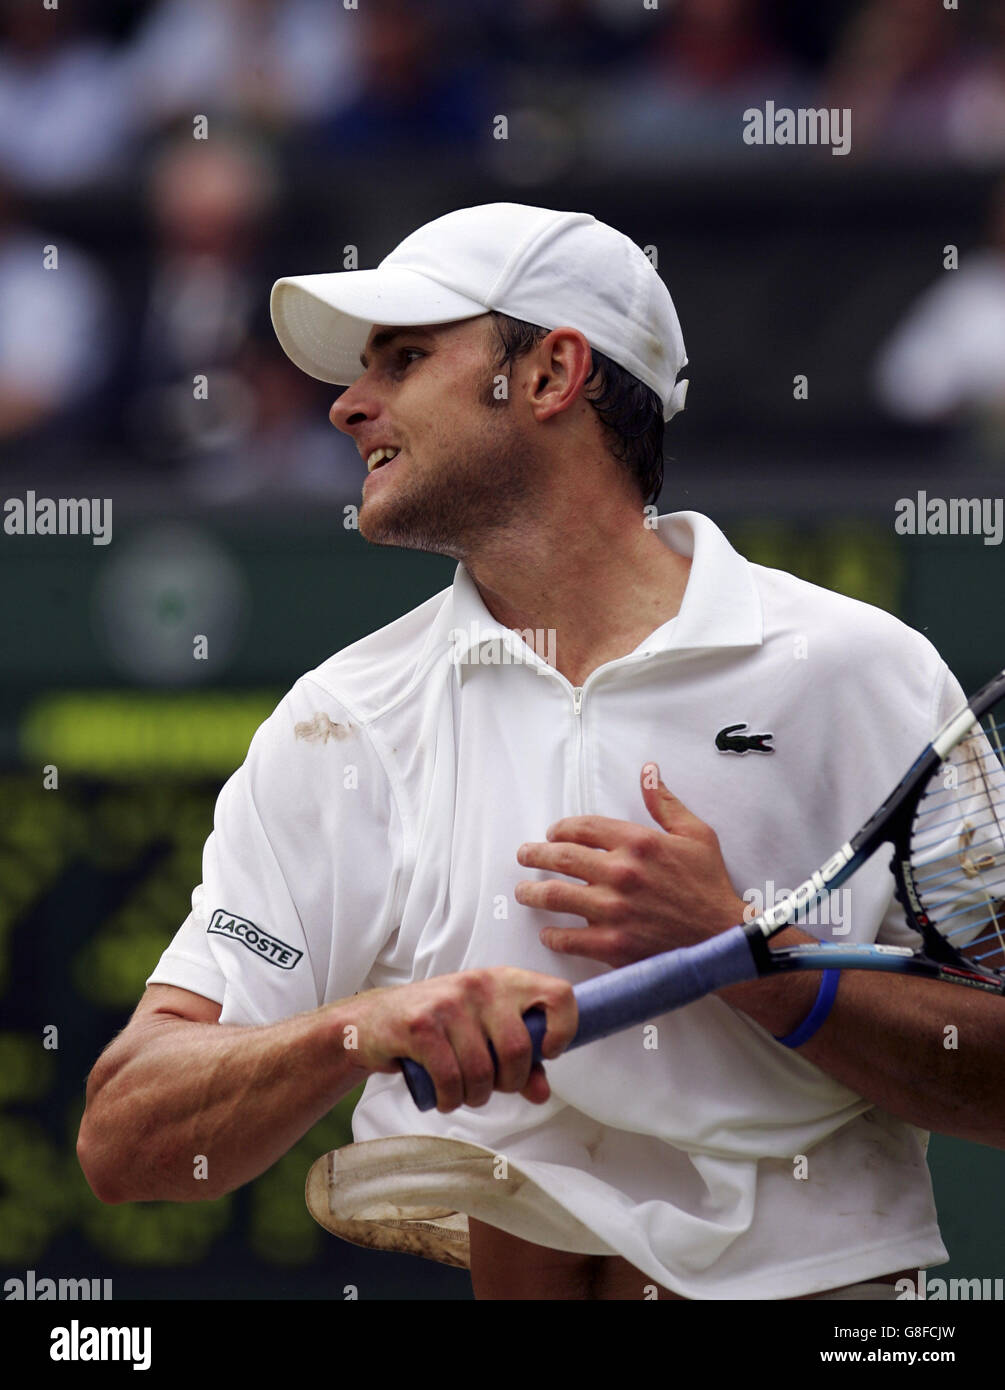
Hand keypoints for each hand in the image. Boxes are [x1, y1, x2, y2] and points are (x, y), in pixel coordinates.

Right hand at [337, 967, 577, 1112]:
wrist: (373, 1020)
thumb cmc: (439, 1027)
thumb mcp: (483, 1035)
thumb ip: (520, 1062)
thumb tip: (542, 1092)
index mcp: (505, 980)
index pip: (559, 994)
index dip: (564, 1030)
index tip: (546, 1052)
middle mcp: (480, 985)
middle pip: (518, 1049)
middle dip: (508, 1083)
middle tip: (492, 1087)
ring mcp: (449, 1003)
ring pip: (482, 1071)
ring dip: (475, 1096)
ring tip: (462, 1092)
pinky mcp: (420, 1025)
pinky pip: (451, 1078)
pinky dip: (450, 1099)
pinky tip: (444, 1097)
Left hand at [515, 763, 747, 968]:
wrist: (724, 938)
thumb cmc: (709, 886)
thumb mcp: (695, 835)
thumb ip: (664, 803)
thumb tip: (648, 771)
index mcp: (638, 843)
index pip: (582, 827)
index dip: (561, 828)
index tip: (552, 833)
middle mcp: (621, 873)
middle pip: (560, 857)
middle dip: (535, 854)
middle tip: (524, 855)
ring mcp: (613, 910)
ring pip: (555, 896)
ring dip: (532, 892)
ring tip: (524, 890)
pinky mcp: (612, 944)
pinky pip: (568, 938)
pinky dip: (553, 935)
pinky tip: (548, 932)